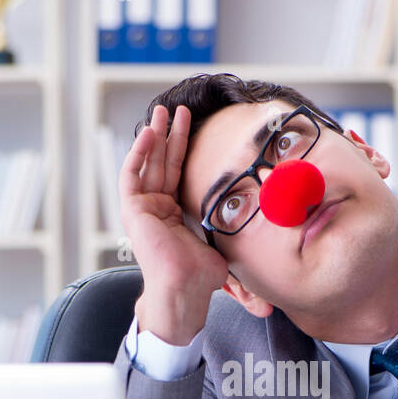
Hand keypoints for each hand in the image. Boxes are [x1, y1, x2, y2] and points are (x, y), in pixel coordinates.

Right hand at [120, 103, 230, 344]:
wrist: (185, 289)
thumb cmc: (202, 275)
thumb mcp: (221, 239)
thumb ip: (229, 223)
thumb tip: (265, 216)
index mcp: (172, 215)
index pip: (177, 173)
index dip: (184, 149)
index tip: (194, 127)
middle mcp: (155, 209)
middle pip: (162, 163)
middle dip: (169, 135)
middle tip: (178, 109)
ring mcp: (143, 209)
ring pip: (147, 163)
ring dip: (154, 136)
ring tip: (163, 112)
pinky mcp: (133, 211)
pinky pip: (132, 175)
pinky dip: (139, 154)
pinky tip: (150, 134)